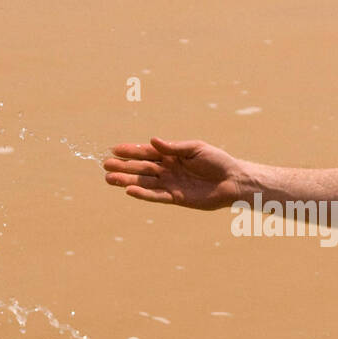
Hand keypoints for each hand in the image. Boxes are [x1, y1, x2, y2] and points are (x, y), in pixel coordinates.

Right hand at [103, 137, 243, 209]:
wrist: (233, 180)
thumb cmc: (217, 160)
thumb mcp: (195, 148)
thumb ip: (173, 147)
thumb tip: (152, 141)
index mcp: (172, 155)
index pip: (147, 152)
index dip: (130, 151)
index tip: (114, 149)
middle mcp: (168, 169)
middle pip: (141, 168)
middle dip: (123, 166)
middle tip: (105, 165)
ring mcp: (170, 184)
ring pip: (144, 182)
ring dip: (127, 180)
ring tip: (109, 179)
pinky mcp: (176, 198)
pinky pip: (156, 196)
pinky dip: (143, 194)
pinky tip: (129, 190)